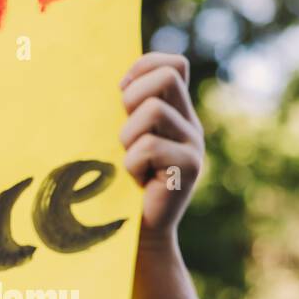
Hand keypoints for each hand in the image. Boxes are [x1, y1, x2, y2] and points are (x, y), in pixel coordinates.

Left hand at [118, 52, 204, 241]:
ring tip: (130, 162)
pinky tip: (137, 182)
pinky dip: (132, 164)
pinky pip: (149, 147)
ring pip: (154, 111)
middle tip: (125, 132)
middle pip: (166, 78)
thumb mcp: (122, 140)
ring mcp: (193, 145)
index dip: (145, 67)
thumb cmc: (119, 186)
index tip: (122, 93)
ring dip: (128, 135)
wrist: (138, 234)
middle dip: (133, 97)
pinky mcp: (189, 168)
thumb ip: (126, 113)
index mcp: (176, 112)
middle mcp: (190, 125)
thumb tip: (105, 80)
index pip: (174, 64)